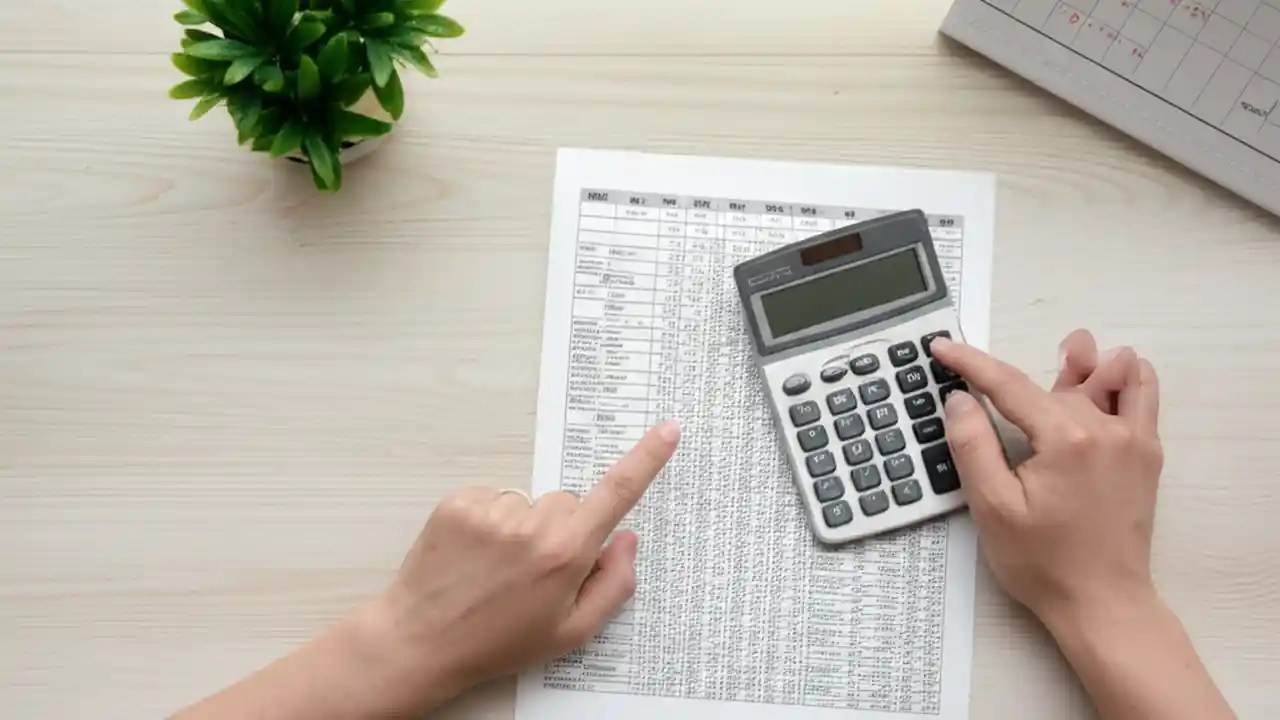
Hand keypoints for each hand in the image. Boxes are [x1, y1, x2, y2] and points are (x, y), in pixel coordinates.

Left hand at [362, 420, 680, 712]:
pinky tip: (475, 556)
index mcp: (565, 554)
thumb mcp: (571, 632)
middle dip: (561, 530)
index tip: (667, 430)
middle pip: (568, 503)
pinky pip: (493, 498)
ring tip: (496, 569)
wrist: (421, 641)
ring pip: (529, 502)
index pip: (617, 494)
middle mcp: (532, 524)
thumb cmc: (498, 642)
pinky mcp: (459, 502)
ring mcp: (493, 510)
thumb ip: (613, 585)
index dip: (647, 459)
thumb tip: (626, 539)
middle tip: (534, 573)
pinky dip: (489, 522)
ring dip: (521, 527)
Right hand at [931, 332, 1161, 623]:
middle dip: (1013, 383)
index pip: (1009, 384)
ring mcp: (1133, 439)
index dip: (970, 362)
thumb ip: (973, 446)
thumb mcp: (992, 508)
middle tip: (978, 389)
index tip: (941, 346)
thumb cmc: (1043, 563)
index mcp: (1065, 439)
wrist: (1102, 603)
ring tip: (1062, 357)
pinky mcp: (1146, 454)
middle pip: (1051, 385)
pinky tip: (1105, 378)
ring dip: (1076, 367)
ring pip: (1102, 379)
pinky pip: (1142, 395)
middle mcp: (1106, 429)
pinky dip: (1125, 378)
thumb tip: (960, 398)